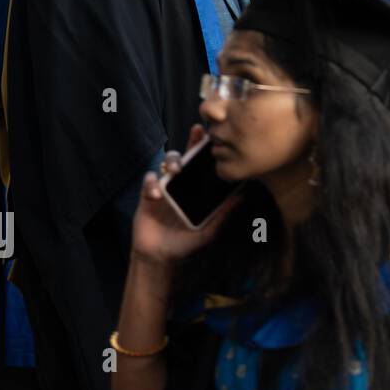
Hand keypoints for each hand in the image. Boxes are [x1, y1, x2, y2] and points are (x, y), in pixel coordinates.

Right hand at [130, 125, 238, 264]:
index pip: (203, 166)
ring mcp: (164, 188)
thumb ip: (222, 215)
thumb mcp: (208, 231)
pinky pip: (149, 181)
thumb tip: (242, 198)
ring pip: (167, 163)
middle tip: (198, 131)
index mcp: (196, 190)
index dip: (208, 150)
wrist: (160, 258)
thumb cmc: (184, 244)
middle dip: (191, 142)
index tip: (216, 136)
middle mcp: (181, 184)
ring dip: (172, 161)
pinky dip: (152, 183)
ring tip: (176, 171)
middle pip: (187, 156)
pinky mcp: (147, 195)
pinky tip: (157, 194)